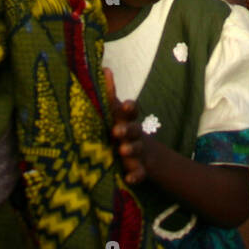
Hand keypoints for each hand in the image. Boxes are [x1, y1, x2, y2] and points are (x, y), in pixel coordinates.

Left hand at [103, 68, 148, 185]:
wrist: (144, 155)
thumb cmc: (123, 127)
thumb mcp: (117, 112)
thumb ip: (110, 93)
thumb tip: (104, 69)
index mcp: (127, 120)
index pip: (131, 111)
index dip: (129, 108)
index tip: (125, 106)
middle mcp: (134, 134)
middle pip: (134, 129)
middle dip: (127, 129)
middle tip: (117, 131)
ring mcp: (138, 152)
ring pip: (136, 149)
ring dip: (131, 149)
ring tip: (122, 151)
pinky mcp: (138, 169)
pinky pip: (139, 173)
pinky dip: (135, 175)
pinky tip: (129, 179)